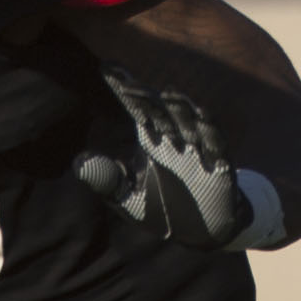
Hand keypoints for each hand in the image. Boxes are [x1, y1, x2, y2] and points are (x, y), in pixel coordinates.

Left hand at [73, 66, 255, 248]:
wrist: (201, 232)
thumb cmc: (163, 209)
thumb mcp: (129, 198)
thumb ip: (108, 180)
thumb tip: (80, 162)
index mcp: (152, 140)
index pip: (136, 107)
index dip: (123, 87)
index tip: (106, 68)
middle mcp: (175, 138)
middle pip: (160, 110)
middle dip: (146, 98)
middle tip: (128, 86)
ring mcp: (199, 149)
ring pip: (189, 122)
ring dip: (180, 109)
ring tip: (168, 94)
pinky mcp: (220, 164)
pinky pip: (217, 144)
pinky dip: (210, 131)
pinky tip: (203, 116)